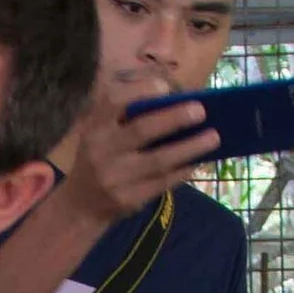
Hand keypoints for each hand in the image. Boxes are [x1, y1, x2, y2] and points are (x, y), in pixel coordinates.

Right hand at [61, 85, 216, 225]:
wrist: (80, 205)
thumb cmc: (100, 158)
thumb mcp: (100, 133)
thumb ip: (126, 117)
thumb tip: (175, 101)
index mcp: (94, 127)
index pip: (114, 102)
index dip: (141, 91)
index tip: (166, 87)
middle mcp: (101, 150)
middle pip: (142, 130)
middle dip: (174, 118)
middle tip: (201, 110)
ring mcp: (114, 177)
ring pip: (159, 160)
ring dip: (190, 148)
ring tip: (214, 137)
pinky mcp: (128, 199)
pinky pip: (163, 182)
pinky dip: (183, 170)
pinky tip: (198, 162)